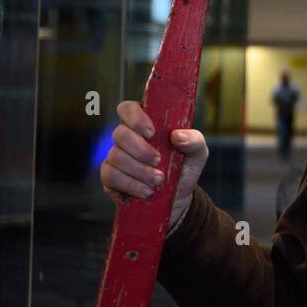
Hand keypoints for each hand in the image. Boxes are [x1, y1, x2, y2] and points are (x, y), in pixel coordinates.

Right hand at [100, 100, 208, 228]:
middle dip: (140, 150)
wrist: (178, 197)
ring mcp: (116, 156)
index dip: (135, 118)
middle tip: (158, 161)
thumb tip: (177, 136)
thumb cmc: (185, 167)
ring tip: (159, 180)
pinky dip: (130, 184)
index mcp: (145, 123)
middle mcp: (127, 137)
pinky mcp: (110, 176)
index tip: (151, 133)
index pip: (128, 109)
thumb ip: (194, 140)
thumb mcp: (197, 153)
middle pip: (120, 134)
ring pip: (116, 156)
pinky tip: (146, 191)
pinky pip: (109, 176)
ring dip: (139, 170)